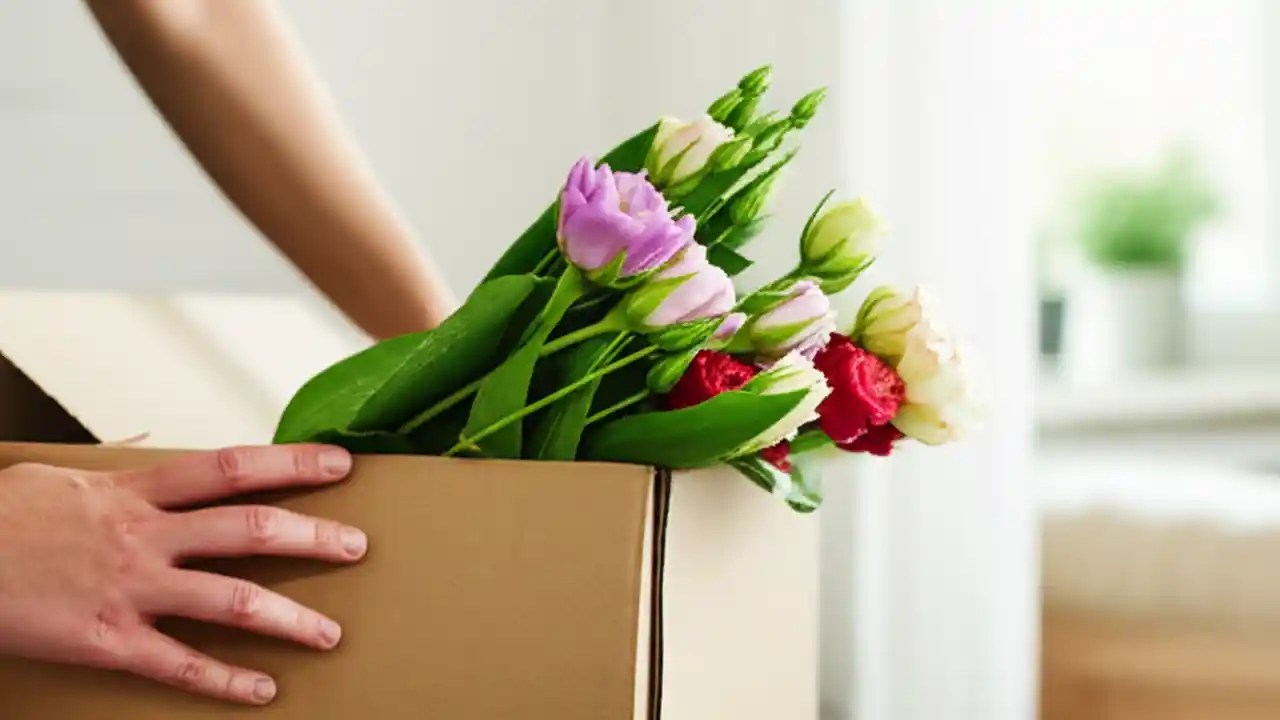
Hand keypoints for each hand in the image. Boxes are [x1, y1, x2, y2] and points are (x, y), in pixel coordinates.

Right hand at [0, 444, 365, 704]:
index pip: (231, 468)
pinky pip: (180, 664)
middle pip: (249, 530)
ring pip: (231, 601)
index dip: (291, 464)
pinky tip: (262, 689)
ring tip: (331, 634)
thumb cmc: (3, 520)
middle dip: (313, 538)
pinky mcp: (110, 641)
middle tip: (359, 547)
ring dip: (289, 619)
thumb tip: (155, 450)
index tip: (339, 464)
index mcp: (136, 491)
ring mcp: (131, 589)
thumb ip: (124, 471)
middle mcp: (145, 536)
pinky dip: (226, 680)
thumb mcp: (65, 478)